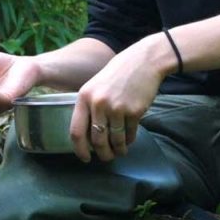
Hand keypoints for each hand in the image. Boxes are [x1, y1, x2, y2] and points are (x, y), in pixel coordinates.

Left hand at [69, 41, 164, 162]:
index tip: (85, 158)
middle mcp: (98, 104)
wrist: (143, 62)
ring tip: (120, 151)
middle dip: (102, 153)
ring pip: (115, 140)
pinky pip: (130, 134)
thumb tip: (86, 135)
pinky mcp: (134, 111)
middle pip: (97, 141)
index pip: (76, 131)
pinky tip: (129, 140)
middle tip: (106, 157)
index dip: (80, 149)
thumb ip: (88, 107)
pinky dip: (129, 140)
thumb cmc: (117, 74)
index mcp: (84, 97)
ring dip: (118, 150)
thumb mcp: (95, 87)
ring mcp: (117, 108)